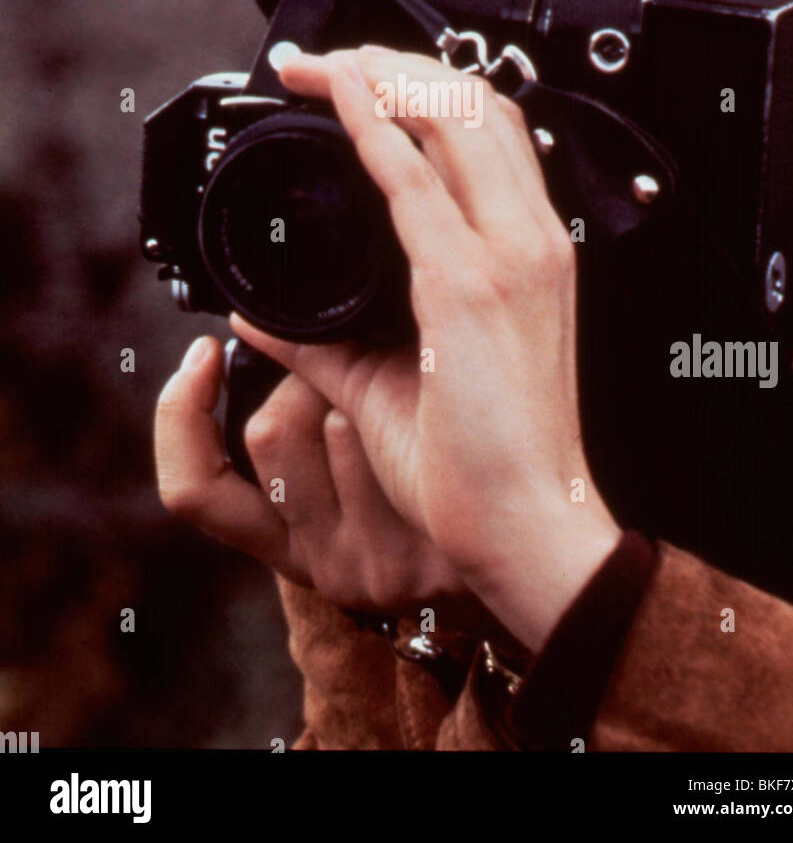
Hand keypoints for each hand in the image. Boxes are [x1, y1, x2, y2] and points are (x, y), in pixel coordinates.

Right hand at [154, 333, 495, 631]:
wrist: (528, 528)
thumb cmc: (439, 456)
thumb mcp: (354, 425)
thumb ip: (304, 381)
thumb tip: (255, 306)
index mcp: (283, 534)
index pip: (193, 490)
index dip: (180, 419)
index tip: (203, 356)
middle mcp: (312, 562)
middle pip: (266, 428)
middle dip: (317, 374)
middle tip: (369, 371)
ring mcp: (358, 569)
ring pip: (322, 422)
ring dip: (367, 387)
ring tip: (413, 395)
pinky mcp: (404, 569)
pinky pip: (367, 445)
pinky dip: (389, 410)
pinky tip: (417, 412)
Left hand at [231, 45, 622, 650]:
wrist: (526, 523)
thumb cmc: (482, 459)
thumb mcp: (395, 379)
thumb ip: (330, 341)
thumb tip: (266, 317)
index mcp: (530, 253)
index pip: (490, 134)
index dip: (427, 88)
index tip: (364, 76)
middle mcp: (530, 241)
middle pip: (474, 105)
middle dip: (398, 63)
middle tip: (331, 57)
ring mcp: (508, 256)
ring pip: (453, 120)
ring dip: (382, 77)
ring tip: (322, 63)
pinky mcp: (471, 285)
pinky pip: (416, 181)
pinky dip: (374, 126)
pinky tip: (339, 98)